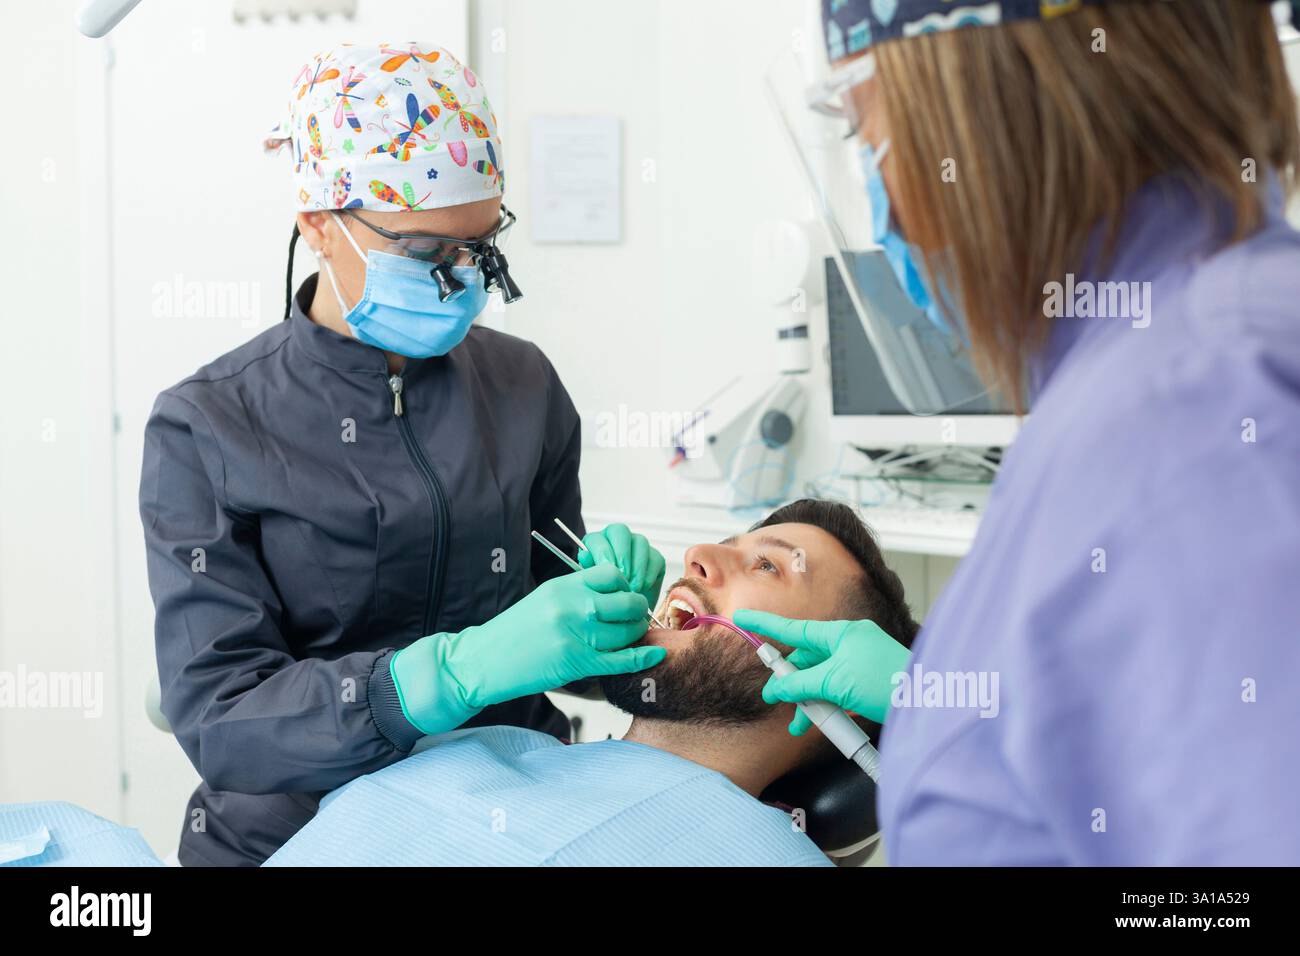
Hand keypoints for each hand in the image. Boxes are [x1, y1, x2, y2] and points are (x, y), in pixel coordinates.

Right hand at [392, 565, 664, 734]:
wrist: (482, 660)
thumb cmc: (513, 631)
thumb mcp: (544, 598)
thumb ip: (577, 592)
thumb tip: (613, 592)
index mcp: (563, 586)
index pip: (611, 575)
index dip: (624, 586)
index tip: (623, 595)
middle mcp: (571, 607)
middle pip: (626, 602)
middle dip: (637, 610)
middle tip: (636, 617)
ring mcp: (575, 636)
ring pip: (626, 632)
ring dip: (637, 634)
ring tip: (635, 636)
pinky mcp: (576, 663)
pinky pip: (620, 660)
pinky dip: (642, 658)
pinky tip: (654, 655)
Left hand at [577, 523, 665, 612]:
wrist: (622, 608)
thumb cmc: (604, 594)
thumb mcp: (592, 583)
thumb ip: (589, 569)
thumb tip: (584, 556)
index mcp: (597, 542)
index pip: (598, 538)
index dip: (602, 552)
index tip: (606, 569)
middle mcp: (617, 539)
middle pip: (620, 532)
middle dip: (622, 554)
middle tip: (622, 576)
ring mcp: (637, 545)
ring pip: (640, 543)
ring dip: (637, 567)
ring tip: (632, 587)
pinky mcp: (654, 557)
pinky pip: (655, 558)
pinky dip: (648, 574)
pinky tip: (642, 587)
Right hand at [732, 610, 911, 730]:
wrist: (929, 703)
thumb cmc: (885, 682)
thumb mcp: (834, 682)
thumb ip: (800, 684)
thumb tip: (775, 690)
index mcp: (842, 634)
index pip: (795, 628)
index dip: (767, 625)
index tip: (744, 618)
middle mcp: (850, 645)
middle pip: (807, 660)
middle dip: (791, 682)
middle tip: (775, 698)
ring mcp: (860, 665)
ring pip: (822, 681)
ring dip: (809, 702)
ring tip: (799, 725)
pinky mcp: (869, 686)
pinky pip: (838, 693)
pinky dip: (827, 708)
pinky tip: (822, 724)